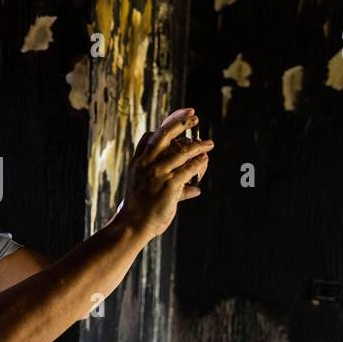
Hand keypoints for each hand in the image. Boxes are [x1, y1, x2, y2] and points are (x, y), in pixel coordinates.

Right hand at [117, 107, 214, 239]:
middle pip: (164, 134)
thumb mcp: (145, 192)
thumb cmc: (138, 211)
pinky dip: (199, 163)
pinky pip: (189, 168)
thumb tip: (195, 190)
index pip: (149, 137)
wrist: (132, 225)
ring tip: (209, 144)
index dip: (164, 126)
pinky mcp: (170, 184)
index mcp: (137, 163)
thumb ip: (172, 187)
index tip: (177, 119)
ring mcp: (158, 173)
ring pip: (182, 150)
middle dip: (180, 121)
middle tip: (194, 116)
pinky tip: (205, 160)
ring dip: (199, 145)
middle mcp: (147, 164)